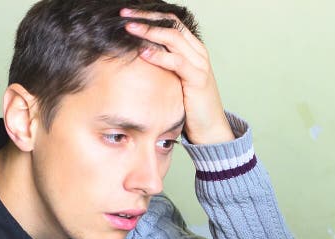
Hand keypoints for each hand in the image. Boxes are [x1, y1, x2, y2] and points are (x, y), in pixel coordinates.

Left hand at [121, 8, 234, 144]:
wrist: (209, 128)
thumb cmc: (189, 107)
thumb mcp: (173, 80)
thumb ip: (161, 65)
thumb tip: (135, 56)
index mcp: (192, 49)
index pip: (171, 22)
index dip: (149, 15)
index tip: (128, 13)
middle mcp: (197, 52)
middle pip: (171, 24)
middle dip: (146, 18)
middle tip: (124, 14)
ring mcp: (200, 64)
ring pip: (173, 38)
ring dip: (149, 31)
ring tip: (129, 28)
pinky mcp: (198, 79)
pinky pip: (177, 62)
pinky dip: (159, 55)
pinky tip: (143, 52)